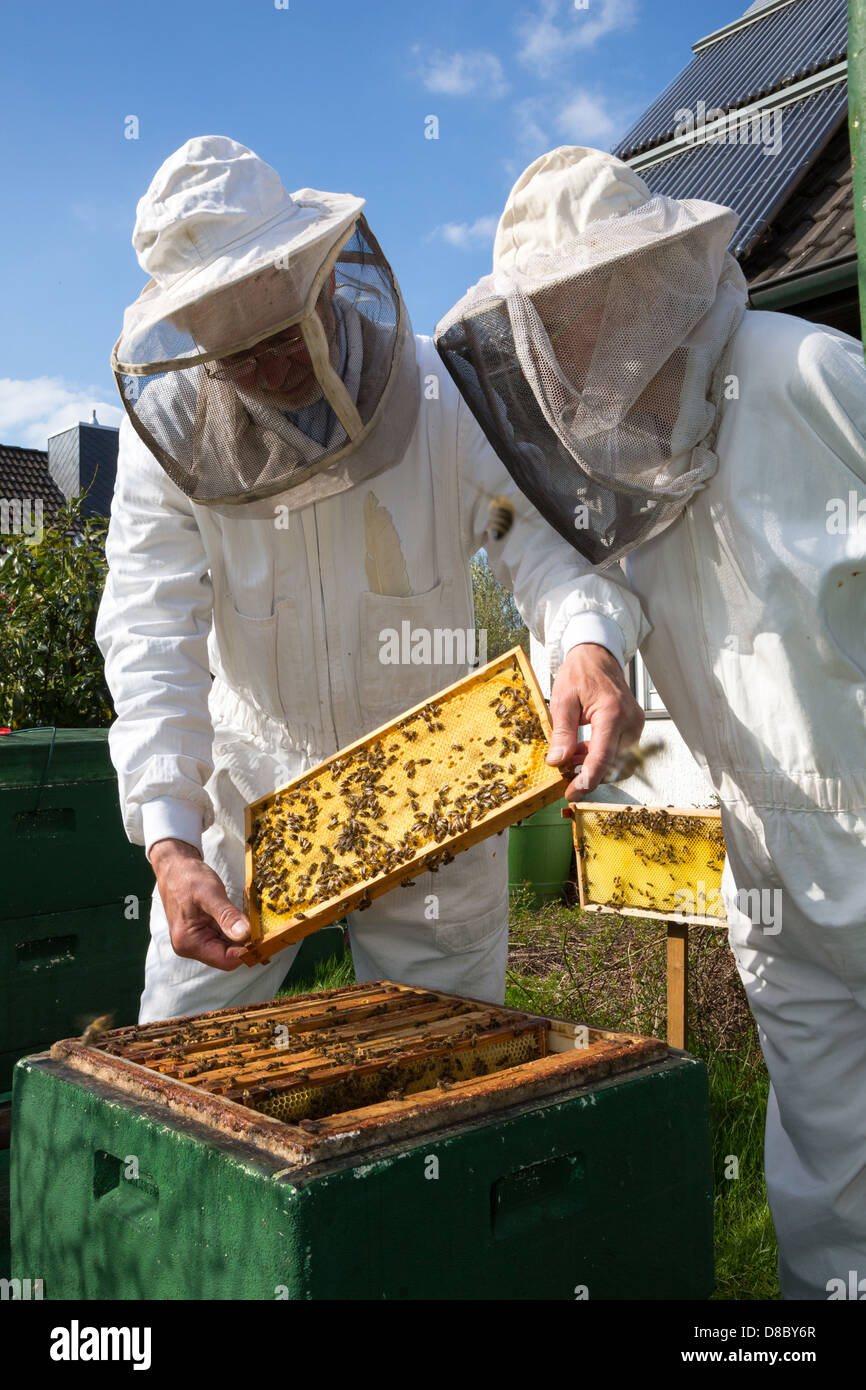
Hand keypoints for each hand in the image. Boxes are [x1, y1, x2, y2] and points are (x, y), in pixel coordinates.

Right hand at [148, 838, 250, 969]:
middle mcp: (191, 946)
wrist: (175, 866)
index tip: (264, 936)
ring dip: (242, 935)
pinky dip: (236, 928)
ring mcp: (197, 940)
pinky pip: (224, 936)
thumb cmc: (187, 877)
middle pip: (228, 955)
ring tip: (253, 919)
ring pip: (228, 946)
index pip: (226, 960)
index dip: (246, 951)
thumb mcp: (209, 893)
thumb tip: (245, 935)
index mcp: (189, 942)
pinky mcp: (203, 932)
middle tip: (262, 926)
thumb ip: (227, 915)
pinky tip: (242, 917)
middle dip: (245, 942)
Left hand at [545, 643, 644, 796]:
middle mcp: (630, 721)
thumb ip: (562, 733)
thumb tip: (557, 762)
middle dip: (589, 775)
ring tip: (571, 759)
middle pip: (613, 765)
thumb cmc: (580, 672)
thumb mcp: (562, 701)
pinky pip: (620, 753)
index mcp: (612, 713)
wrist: (597, 656)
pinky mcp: (634, 727)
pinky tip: (582, 752)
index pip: (603, 758)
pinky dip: (601, 758)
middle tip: (565, 775)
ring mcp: (635, 724)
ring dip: (595, 767)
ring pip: (618, 763)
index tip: (572, 793)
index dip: (587, 780)